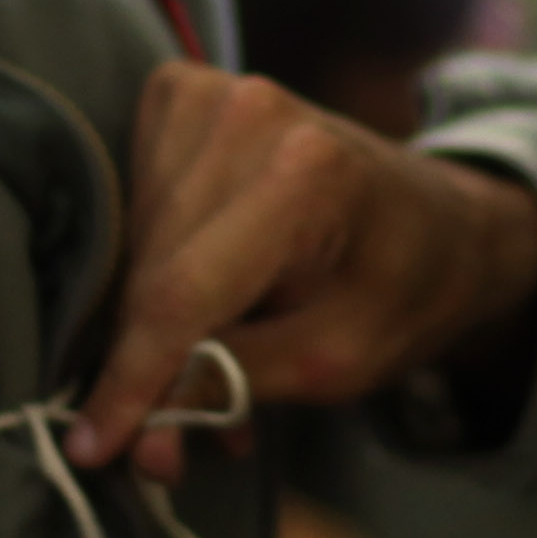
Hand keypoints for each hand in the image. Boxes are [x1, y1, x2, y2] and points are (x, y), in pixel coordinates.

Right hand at [72, 63, 536, 474]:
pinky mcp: (181, 91)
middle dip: (143, 361)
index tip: (94, 445)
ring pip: (130, 238)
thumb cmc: (405, 290)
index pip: (182, 292)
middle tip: (165, 440)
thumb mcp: (339, 361)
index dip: (132, 377)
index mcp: (309, 173)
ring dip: (150, 312)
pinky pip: (130, 194)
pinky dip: (151, 255)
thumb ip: (236, 387)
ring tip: (210, 355)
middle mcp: (250, 113)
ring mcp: (210, 91)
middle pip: (149, 268)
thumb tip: (141, 440)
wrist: (442, 220)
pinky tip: (203, 284)